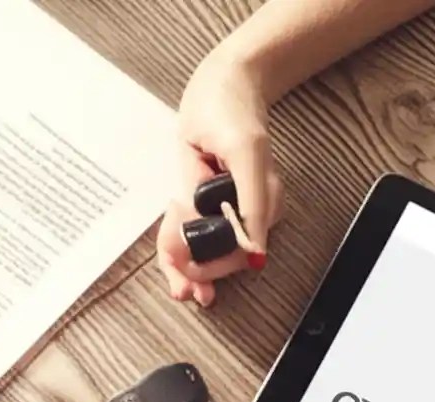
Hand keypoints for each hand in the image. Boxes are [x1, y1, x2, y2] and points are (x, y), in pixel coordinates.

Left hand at [156, 47, 284, 306]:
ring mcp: (229, 204)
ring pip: (208, 248)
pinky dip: (182, 246)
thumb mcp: (244, 151)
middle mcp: (247, 209)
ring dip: (189, 267)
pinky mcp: (212, 196)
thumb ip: (253, 203)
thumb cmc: (232, 109)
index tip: (184, 275)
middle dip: (197, 273)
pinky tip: (174, 262)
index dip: (210, 270)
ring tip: (175, 284)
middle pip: (222, 257)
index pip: (235, 252)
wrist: (222, 83)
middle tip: (176, 285)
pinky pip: (196, 230)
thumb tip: (255, 253)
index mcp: (260, 203)